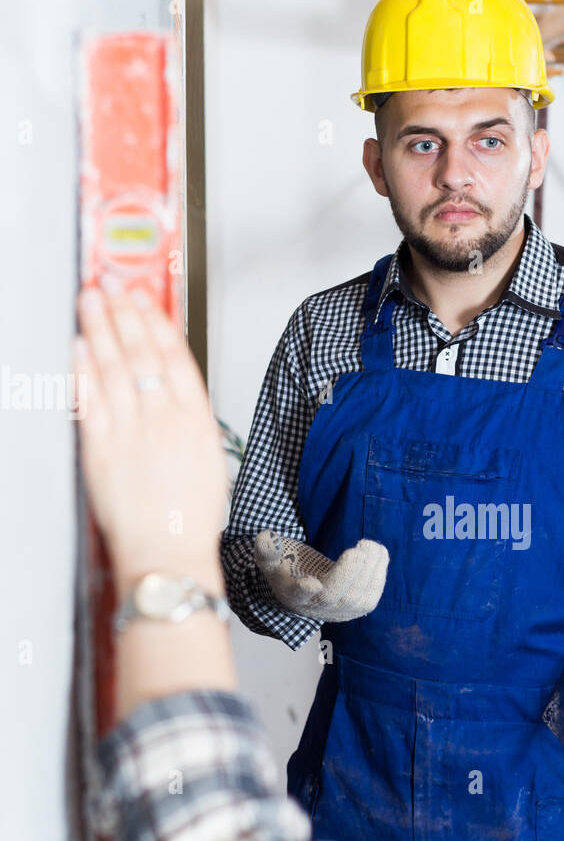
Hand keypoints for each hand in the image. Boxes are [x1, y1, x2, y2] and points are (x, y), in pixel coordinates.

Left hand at [72, 286, 226, 591]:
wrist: (167, 555)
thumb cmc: (190, 520)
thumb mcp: (210, 462)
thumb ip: (190, 424)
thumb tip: (175, 397)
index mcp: (196, 420)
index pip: (174, 355)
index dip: (156, 321)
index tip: (144, 299)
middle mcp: (163, 418)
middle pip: (140, 352)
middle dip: (123, 313)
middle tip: (109, 286)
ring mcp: (130, 431)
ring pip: (113, 366)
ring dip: (98, 328)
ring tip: (90, 302)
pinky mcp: (100, 448)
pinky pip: (90, 398)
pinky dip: (82, 369)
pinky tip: (77, 348)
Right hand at [254, 531, 388, 620]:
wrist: (307, 590)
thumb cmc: (289, 571)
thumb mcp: (272, 561)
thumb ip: (268, 551)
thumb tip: (265, 537)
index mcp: (292, 594)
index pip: (296, 595)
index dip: (303, 590)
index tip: (311, 583)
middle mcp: (316, 607)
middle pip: (333, 596)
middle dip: (349, 572)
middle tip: (360, 548)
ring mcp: (338, 612)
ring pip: (357, 598)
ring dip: (370, 570)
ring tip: (371, 545)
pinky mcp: (356, 610)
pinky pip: (371, 598)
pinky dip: (379, 575)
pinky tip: (379, 554)